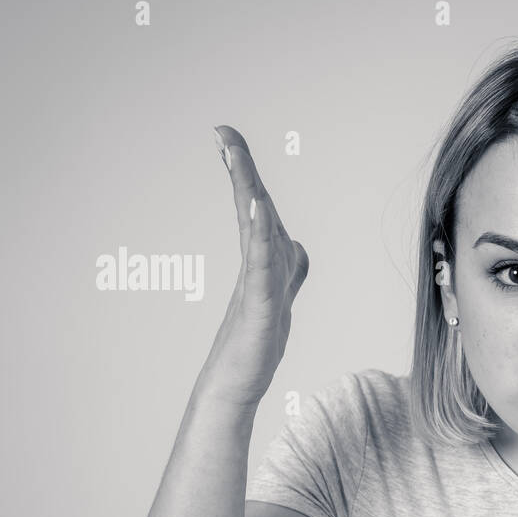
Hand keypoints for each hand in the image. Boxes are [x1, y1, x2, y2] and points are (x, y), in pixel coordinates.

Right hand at [199, 126, 309, 407]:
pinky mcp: (259, 307)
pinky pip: (261, 266)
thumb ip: (287, 269)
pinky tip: (256, 210)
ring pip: (254, 230)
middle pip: (251, 207)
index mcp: (262, 260)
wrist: (236, 384)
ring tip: (235, 156)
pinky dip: (260, 235)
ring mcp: (255, 285)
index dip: (244, 171)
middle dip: (240, 167)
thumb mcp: (279, 298)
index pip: (255, 207)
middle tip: (222, 132)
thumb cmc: (253, 344)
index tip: (227, 137)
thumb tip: (294, 246)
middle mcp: (256, 266)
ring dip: (247, 190)